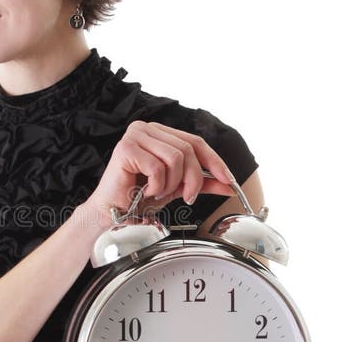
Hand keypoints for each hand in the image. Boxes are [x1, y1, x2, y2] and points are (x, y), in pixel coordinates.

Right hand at [83, 120, 235, 228]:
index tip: (227, 180)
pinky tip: (146, 190)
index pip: (195, 141)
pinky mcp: (126, 148)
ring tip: (158, 192)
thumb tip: (228, 184)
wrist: (113, 213)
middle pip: (188, 149)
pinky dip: (157, 185)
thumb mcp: (177, 188)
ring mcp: (135, 135)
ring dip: (172, 183)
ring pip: (175, 158)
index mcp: (159, 133)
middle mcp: (146, 128)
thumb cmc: (138, 198)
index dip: (214, 161)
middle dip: (192, 179)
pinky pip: (157, 167)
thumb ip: (202, 183)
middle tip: (186, 197)